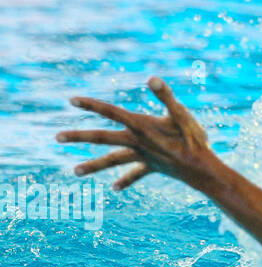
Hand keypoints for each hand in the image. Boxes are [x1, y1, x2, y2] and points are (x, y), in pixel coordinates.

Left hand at [59, 77, 219, 190]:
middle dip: (79, 137)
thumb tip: (151, 78)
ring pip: (113, 160)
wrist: (200, 170)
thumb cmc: (192, 139)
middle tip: (56, 137)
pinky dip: (126, 179)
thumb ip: (165, 96)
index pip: (111, 112)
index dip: (92, 105)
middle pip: (102, 138)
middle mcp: (136, 142)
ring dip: (94, 165)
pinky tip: (116, 188)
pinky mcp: (151, 166)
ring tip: (74, 172)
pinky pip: (136, 173)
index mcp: (140, 126)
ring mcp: (142, 156)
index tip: (71, 100)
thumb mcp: (181, 114)